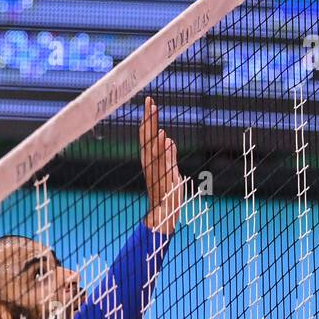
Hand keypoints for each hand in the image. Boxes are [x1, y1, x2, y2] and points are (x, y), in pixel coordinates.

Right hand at [139, 96, 183, 234]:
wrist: (163, 217)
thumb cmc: (167, 195)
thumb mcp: (170, 171)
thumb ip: (170, 156)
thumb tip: (170, 141)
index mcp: (151, 161)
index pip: (148, 137)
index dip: (148, 120)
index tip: (149, 103)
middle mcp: (151, 164)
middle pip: (148, 138)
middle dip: (149, 119)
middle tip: (150, 101)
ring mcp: (157, 171)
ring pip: (153, 146)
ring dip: (154, 129)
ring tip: (154, 112)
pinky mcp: (165, 179)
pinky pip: (163, 161)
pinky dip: (164, 150)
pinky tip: (165, 138)